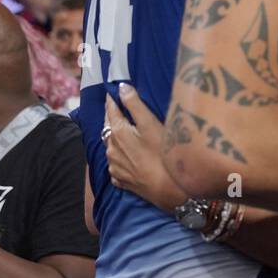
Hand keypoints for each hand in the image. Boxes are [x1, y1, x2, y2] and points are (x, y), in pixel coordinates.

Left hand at [105, 86, 186, 209]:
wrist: (168, 190)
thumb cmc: (162, 154)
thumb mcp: (151, 124)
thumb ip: (135, 103)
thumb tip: (121, 87)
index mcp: (117, 132)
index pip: (110, 109)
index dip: (112, 98)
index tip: (113, 90)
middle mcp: (111, 149)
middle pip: (109, 127)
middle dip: (112, 117)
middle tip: (118, 108)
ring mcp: (115, 167)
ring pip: (111, 146)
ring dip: (116, 137)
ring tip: (125, 132)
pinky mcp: (121, 180)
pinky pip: (116, 164)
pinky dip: (120, 157)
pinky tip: (128, 156)